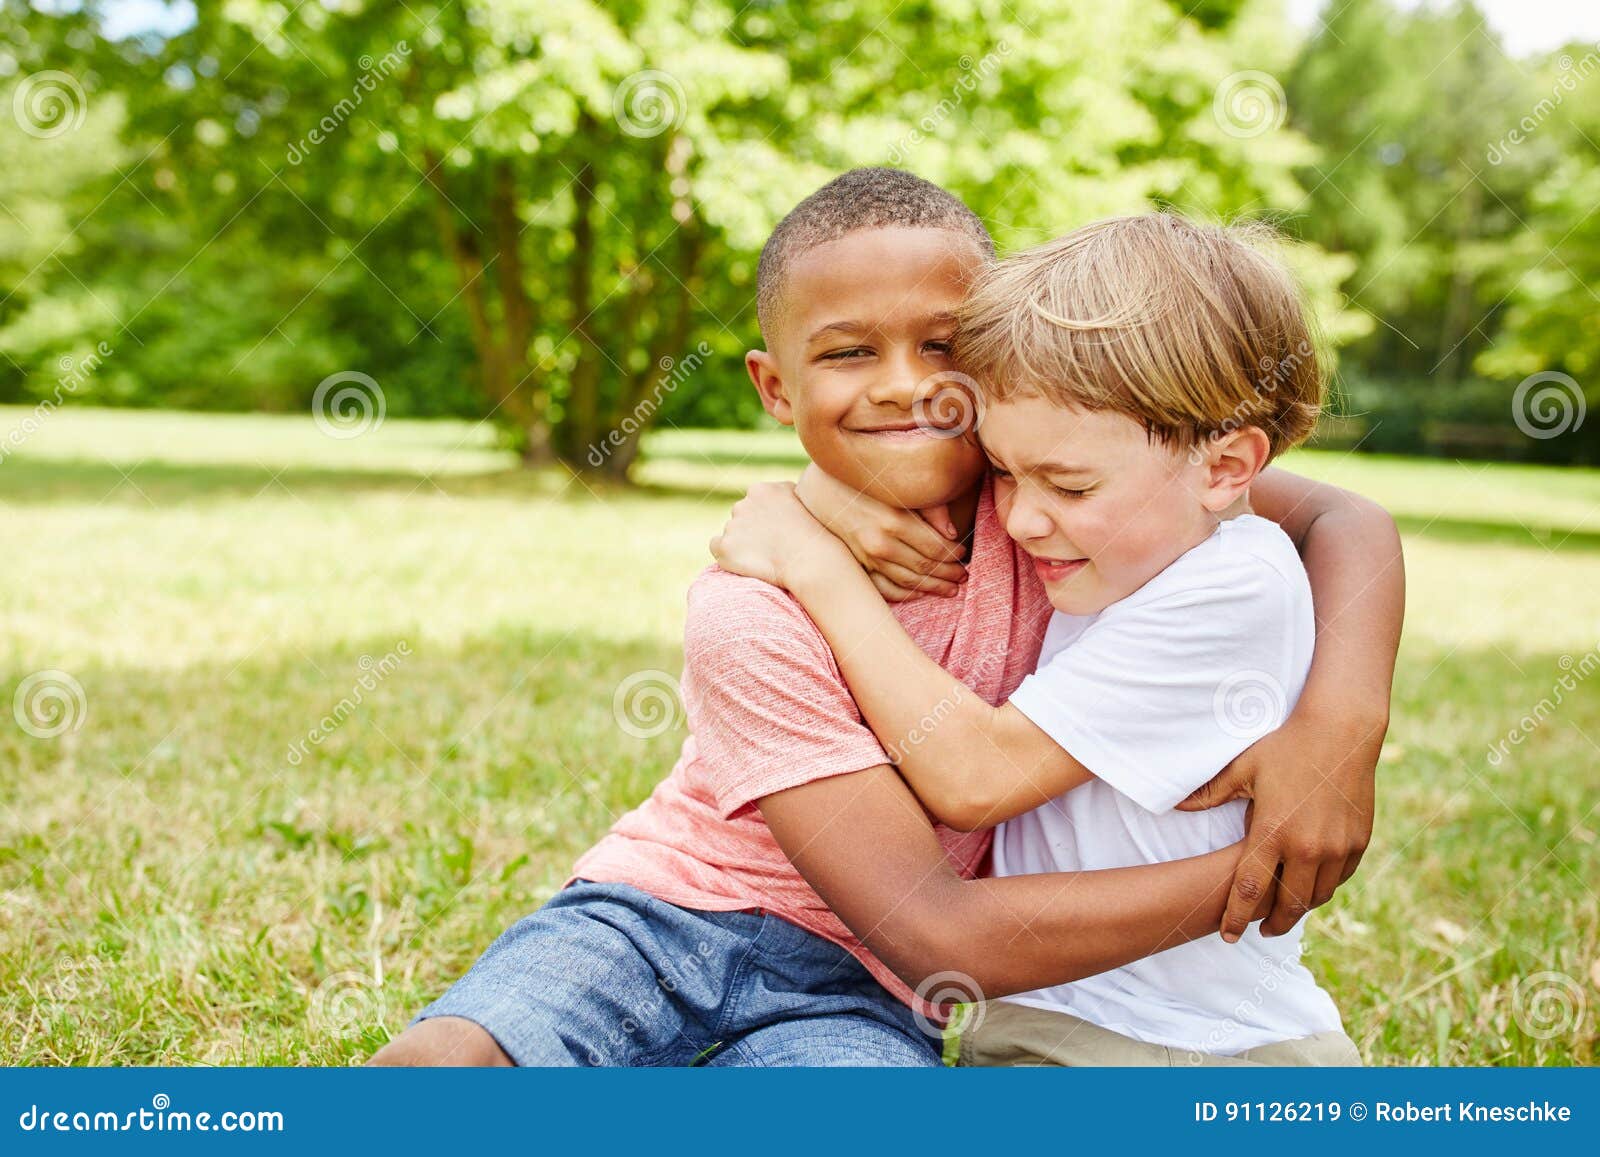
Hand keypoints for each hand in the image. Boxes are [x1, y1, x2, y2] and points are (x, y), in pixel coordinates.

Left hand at [710, 481, 853, 590]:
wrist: (809, 559)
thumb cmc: (813, 532)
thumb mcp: (804, 498)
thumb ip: (784, 492)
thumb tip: (777, 492)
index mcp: (761, 490)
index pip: (754, 501)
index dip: (764, 518)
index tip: (777, 531)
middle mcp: (743, 504)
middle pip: (741, 516)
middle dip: (751, 529)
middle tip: (771, 546)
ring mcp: (732, 526)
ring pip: (731, 532)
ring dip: (742, 543)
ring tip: (765, 557)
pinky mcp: (725, 547)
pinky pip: (716, 546)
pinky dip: (726, 553)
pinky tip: (744, 561)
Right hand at [795, 464, 965, 601]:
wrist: (820, 491)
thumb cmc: (863, 483)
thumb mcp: (898, 487)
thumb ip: (929, 508)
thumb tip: (952, 533)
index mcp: (895, 520)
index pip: (935, 547)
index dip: (954, 554)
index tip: (965, 555)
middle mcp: (881, 543)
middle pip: (925, 566)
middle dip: (948, 574)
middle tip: (963, 576)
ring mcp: (867, 558)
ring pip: (908, 581)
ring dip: (933, 587)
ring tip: (951, 589)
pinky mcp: (858, 565)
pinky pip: (886, 588)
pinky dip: (906, 593)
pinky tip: (921, 592)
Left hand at [1177, 701, 1383, 940]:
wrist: (1342, 732)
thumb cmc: (1285, 746)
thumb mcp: (1243, 768)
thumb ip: (1209, 793)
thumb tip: (1173, 806)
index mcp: (1272, 832)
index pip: (1249, 891)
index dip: (1235, 918)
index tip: (1227, 936)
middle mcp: (1307, 847)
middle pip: (1287, 906)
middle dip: (1272, 924)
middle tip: (1260, 931)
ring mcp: (1337, 847)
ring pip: (1317, 896)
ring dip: (1299, 909)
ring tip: (1286, 912)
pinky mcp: (1359, 842)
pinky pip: (1340, 879)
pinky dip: (1324, 888)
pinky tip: (1312, 887)